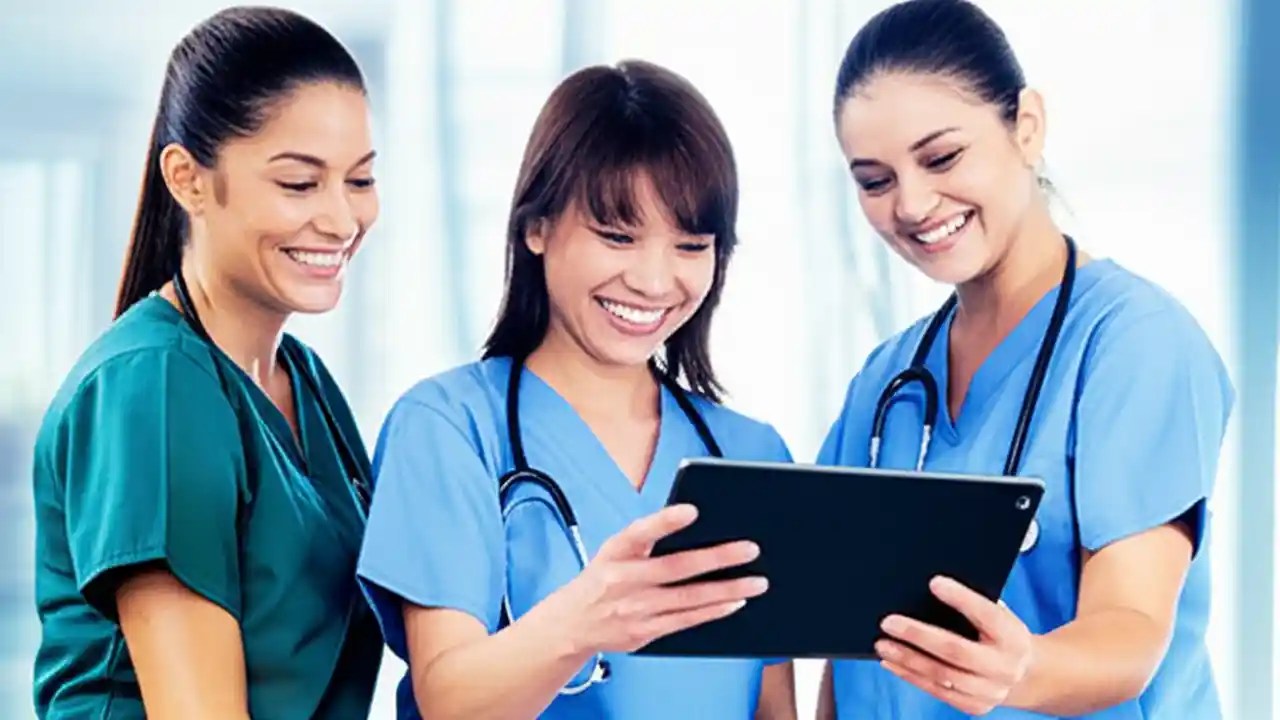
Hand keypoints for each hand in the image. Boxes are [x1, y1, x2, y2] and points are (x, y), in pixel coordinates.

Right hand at [547, 504, 766, 656]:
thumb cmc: (603, 579)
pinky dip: (713, 611)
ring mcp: (635, 608)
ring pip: (689, 598)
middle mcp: (624, 579)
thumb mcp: (614, 552)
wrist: (571, 624)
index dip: (665, 521)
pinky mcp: (645, 632)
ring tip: (756, 581)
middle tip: (750, 549)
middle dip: (717, 558)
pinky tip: (735, 601)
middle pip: (676, 567)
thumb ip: (648, 540)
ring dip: (727, 589)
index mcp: (616, 551)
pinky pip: (686, 620)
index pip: (640, 532)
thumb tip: (697, 524)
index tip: (692, 510)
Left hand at [875, 576, 1033, 715]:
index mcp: (1013, 636)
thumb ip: (973, 606)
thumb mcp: (999, 616)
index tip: (934, 582)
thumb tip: (929, 589)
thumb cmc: (1001, 634)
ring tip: (882, 645)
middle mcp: (1005, 666)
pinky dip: (911, 676)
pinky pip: (938, 692)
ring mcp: (991, 691)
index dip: (961, 598)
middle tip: (888, 622)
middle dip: (918, 635)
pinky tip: (892, 664)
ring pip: (942, 676)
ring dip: (907, 659)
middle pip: (956, 651)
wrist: (1029, 675)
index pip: (987, 614)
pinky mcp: (976, 706)